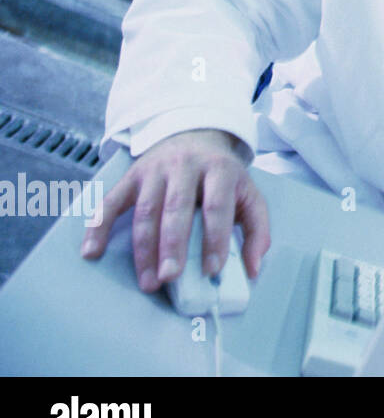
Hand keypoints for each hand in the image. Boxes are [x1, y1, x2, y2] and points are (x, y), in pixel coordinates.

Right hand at [80, 129, 269, 292]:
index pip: (217, 205)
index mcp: (220, 170)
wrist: (195, 135)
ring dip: (144, 249)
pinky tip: (91, 251)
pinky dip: (98, 226)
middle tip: (170, 278)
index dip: (215, 238)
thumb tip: (253, 270)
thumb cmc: (223, 177)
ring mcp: (155, 170)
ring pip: (145, 210)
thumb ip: (257, 231)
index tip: (213, 270)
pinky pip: (111, 201)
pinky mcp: (131, 176)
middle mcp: (186, 166)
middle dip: (172, 245)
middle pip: (176, 208)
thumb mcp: (249, 195)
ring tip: (148, 281)